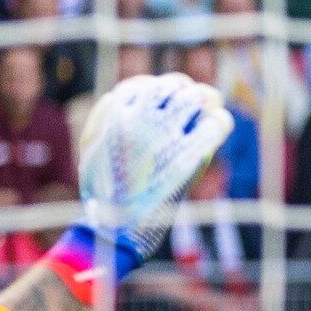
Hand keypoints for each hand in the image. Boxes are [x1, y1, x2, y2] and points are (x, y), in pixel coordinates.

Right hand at [78, 74, 232, 256]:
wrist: (117, 225)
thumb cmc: (103, 189)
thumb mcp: (91, 148)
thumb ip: (101, 117)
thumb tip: (117, 95)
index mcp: (115, 115)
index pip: (144, 84)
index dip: (159, 88)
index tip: (168, 96)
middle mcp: (140, 120)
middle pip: (174, 85)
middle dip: (187, 91)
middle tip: (196, 102)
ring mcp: (164, 137)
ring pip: (197, 98)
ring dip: (206, 101)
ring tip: (210, 109)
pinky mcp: (187, 157)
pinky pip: (214, 125)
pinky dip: (219, 121)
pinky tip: (217, 125)